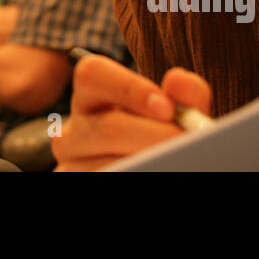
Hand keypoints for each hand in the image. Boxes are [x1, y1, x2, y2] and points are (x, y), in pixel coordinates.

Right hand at [52, 55, 211, 170]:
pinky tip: (159, 172)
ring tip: (177, 162)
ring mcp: (70, 165)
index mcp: (90, 98)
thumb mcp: (169, 115)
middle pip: (108, 128)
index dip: (130, 88)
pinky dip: (138, 175)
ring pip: (109, 164)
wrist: (145, 167)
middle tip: (188, 146)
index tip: (168, 109)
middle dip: (155, 136)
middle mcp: (73, 131)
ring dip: (151, 165)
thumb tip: (180, 80)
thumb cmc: (156, 140)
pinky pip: (106, 177)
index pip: (93, 74)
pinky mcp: (74, 184)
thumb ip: (182, 95)